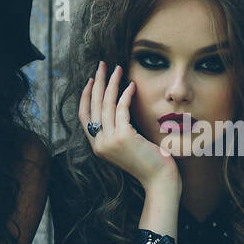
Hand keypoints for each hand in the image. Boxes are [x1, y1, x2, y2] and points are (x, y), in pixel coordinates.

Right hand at [79, 61, 178, 190]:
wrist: (159, 179)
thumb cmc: (147, 162)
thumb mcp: (126, 145)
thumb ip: (117, 130)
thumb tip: (117, 106)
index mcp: (97, 146)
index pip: (84, 117)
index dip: (86, 96)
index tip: (92, 80)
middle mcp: (99, 144)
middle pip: (93, 106)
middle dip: (98, 82)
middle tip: (101, 64)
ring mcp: (110, 141)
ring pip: (106, 104)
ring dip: (112, 83)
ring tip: (118, 69)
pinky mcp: (123, 136)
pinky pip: (121, 109)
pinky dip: (126, 95)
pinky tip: (131, 85)